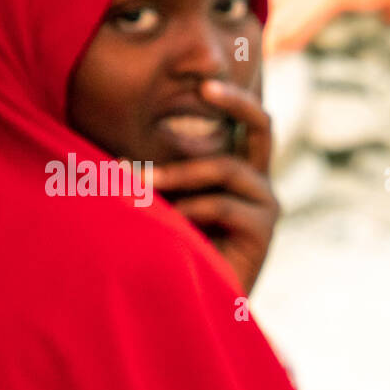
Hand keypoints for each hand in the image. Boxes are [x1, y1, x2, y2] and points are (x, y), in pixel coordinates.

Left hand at [152, 79, 278, 293]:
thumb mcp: (165, 202)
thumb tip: (122, 146)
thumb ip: (162, 173)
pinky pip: (222, 204)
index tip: (204, 82)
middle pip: (264, 127)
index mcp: (240, 174)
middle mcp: (260, 185)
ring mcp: (266, 207)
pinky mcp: (264, 231)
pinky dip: (189, 210)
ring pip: (226, 168)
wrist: (190, 307)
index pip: (250, 125)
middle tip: (204, 87)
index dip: (235, 99)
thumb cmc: (171, 252)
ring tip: (139, 187)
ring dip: (179, 174)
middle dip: (237, 102)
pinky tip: (172, 225)